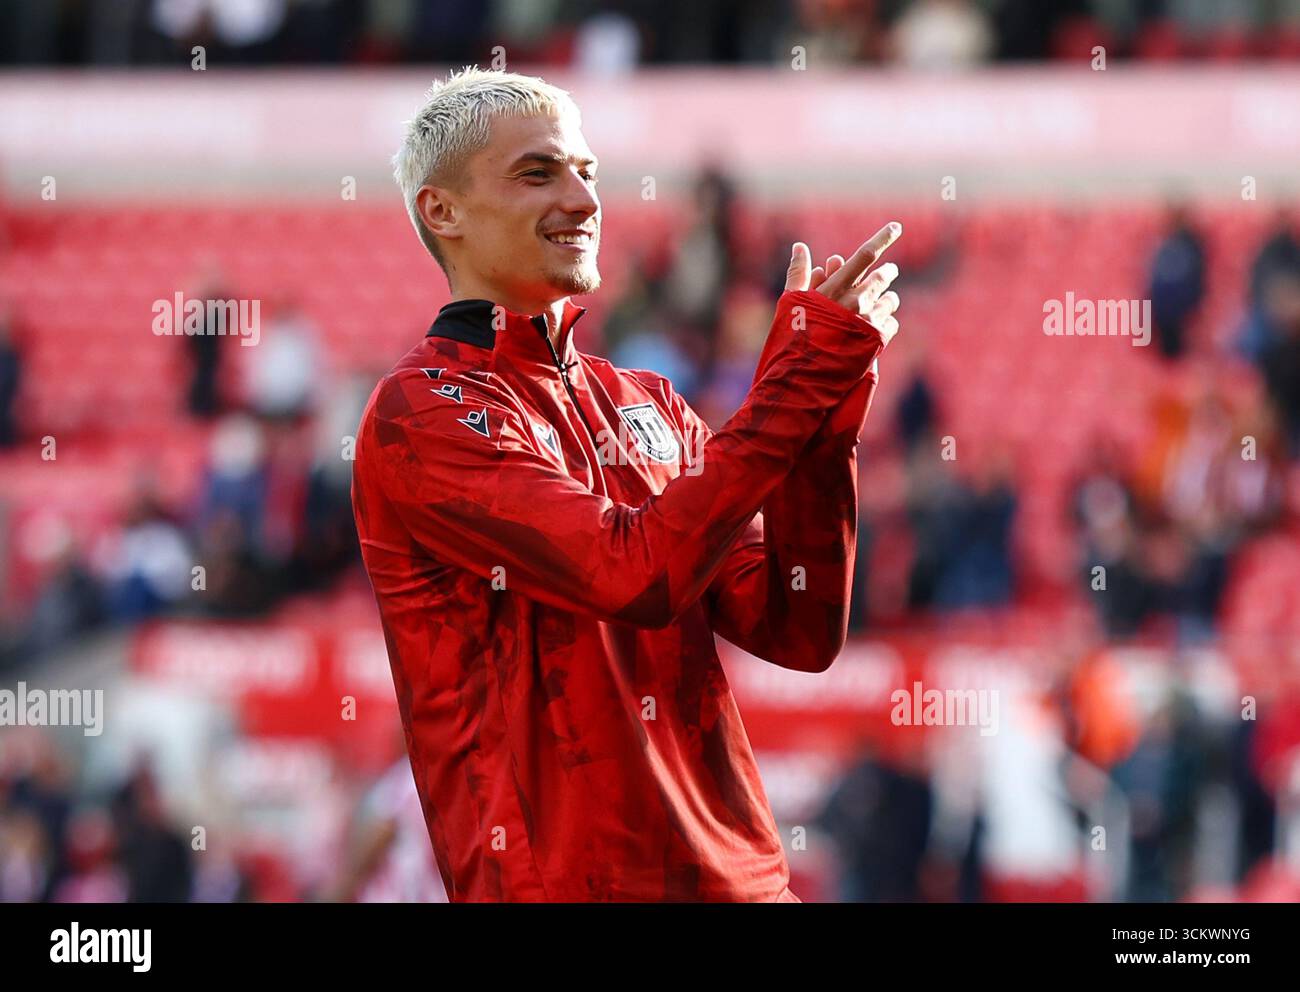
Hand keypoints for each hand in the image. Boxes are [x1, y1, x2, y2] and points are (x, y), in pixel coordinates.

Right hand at [784, 222, 901, 345]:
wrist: (801, 378)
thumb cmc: (791, 339)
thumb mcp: (790, 302)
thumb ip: (799, 272)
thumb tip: (799, 246)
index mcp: (835, 290)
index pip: (864, 256)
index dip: (882, 238)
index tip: (897, 227)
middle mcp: (855, 303)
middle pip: (882, 277)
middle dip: (886, 272)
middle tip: (888, 272)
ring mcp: (867, 322)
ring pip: (890, 300)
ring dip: (886, 298)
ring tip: (878, 303)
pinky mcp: (876, 342)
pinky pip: (891, 322)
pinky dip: (885, 321)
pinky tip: (875, 325)